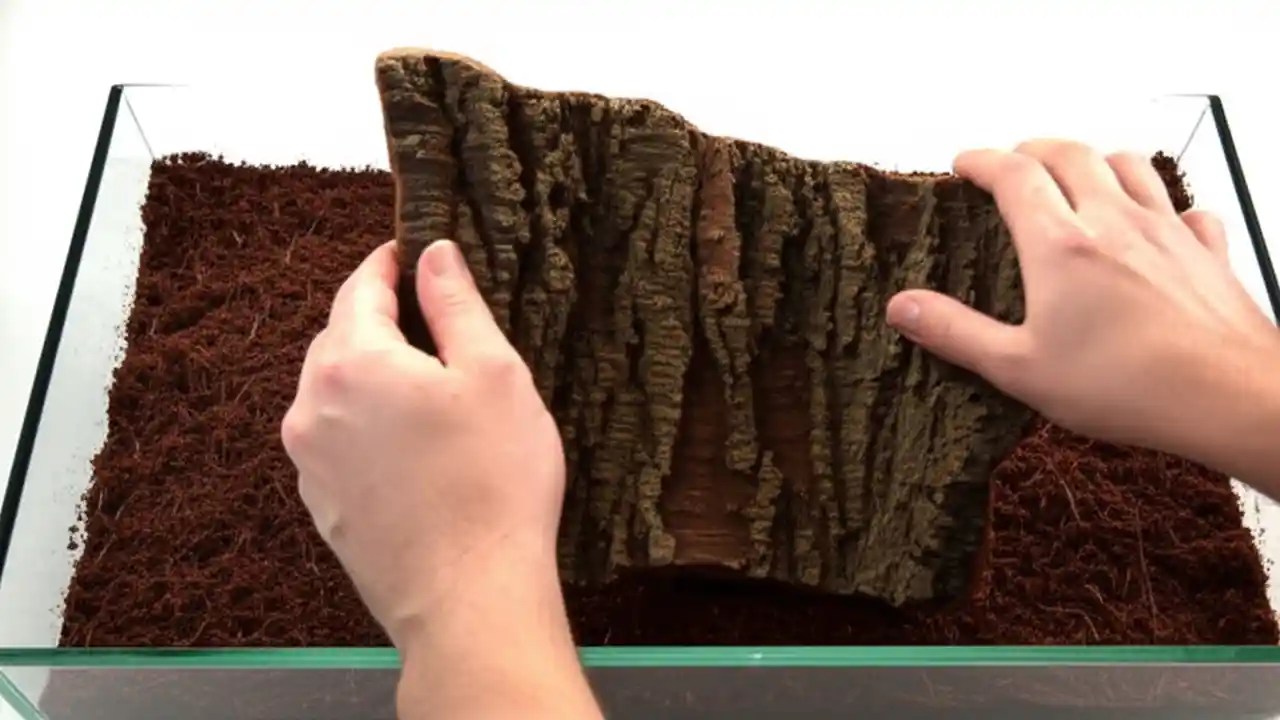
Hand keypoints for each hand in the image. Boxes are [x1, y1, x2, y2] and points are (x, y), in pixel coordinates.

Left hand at [281, 239, 565, 645]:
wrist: (469, 599)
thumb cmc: (493, 483)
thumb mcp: (493, 374)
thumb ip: (456, 304)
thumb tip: (435, 254)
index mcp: (351, 364)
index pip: (358, 288)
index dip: (386, 263)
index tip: (411, 251)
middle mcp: (311, 408)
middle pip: (338, 337)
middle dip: (379, 317)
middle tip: (430, 316)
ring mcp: (309, 462)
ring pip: (332, 391)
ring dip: (370, 372)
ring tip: (426, 383)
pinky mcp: (320, 506)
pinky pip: (335, 440)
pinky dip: (364, 423)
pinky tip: (411, 444)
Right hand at [886, 140, 1279, 480]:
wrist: (1228, 398)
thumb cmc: (1124, 386)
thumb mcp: (1020, 369)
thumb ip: (956, 333)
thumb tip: (900, 306)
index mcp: (1061, 244)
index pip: (1015, 175)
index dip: (983, 161)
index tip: (963, 164)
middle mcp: (1114, 221)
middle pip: (1071, 154)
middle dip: (1034, 149)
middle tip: (1012, 163)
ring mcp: (1167, 231)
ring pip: (1130, 166)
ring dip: (1096, 160)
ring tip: (1077, 177)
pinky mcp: (1207, 254)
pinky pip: (1186, 210)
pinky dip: (1163, 206)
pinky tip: (1157, 226)